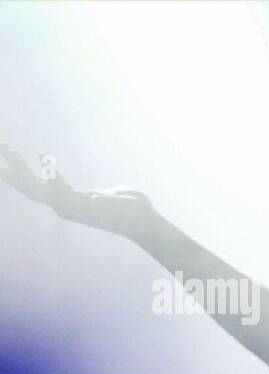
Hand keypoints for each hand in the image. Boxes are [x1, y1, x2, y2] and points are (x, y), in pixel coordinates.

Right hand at [0, 144, 157, 242]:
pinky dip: (50, 170)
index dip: (19, 175)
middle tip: (0, 147)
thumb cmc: (132, 209)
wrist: (145, 221)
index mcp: (69, 203)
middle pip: (29, 188)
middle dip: (11, 169)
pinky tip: (42, 153)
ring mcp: (71, 208)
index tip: (6, 160)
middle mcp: (65, 207)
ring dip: (20, 167)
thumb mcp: (111, 197)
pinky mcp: (80, 206)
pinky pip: (59, 187)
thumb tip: (109, 194)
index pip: (36, 188)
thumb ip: (103, 194)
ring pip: (37, 187)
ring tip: (7, 148)